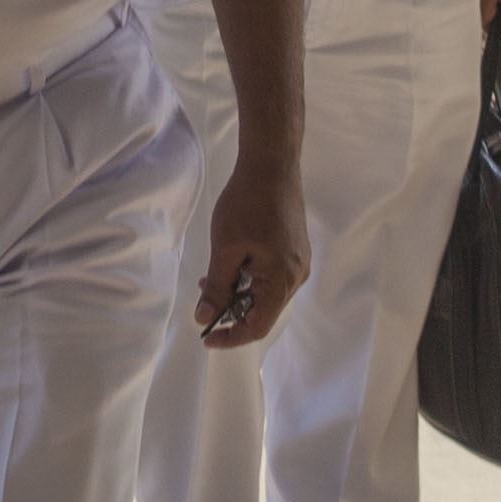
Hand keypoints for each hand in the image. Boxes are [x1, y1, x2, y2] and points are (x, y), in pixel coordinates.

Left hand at [191, 150, 311, 349]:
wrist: (271, 165)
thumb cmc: (247, 203)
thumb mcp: (225, 248)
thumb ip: (217, 288)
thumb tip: (205, 318)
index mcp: (282, 280)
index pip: (258, 326)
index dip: (231, 337)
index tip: (206, 336)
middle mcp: (296, 276)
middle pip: (263, 312)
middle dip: (231, 312)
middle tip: (203, 300)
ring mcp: (297, 262)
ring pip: (265, 294)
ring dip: (237, 293)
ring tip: (211, 278)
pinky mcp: (294, 250)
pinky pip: (270, 277)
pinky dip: (248, 278)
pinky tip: (229, 264)